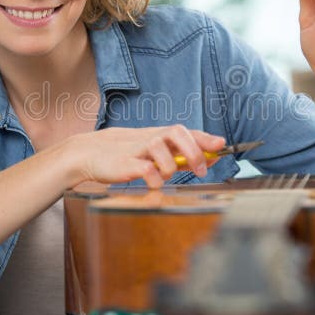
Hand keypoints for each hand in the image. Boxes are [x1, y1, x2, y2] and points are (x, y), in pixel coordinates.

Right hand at [65, 125, 225, 187]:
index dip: (206, 139)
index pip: (188, 132)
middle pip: (178, 133)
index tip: (221, 146)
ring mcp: (139, 149)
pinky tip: (153, 183)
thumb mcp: (158, 152)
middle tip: (200, 171)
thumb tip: (212, 157)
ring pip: (162, 151)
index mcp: (162, 135)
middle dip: (194, 151)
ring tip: (164, 175)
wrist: (93, 154)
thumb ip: (182, 153)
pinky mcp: (126, 163)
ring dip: (170, 167)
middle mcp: (153, 138)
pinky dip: (154, 179)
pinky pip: (146, 169)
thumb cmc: (130, 154)